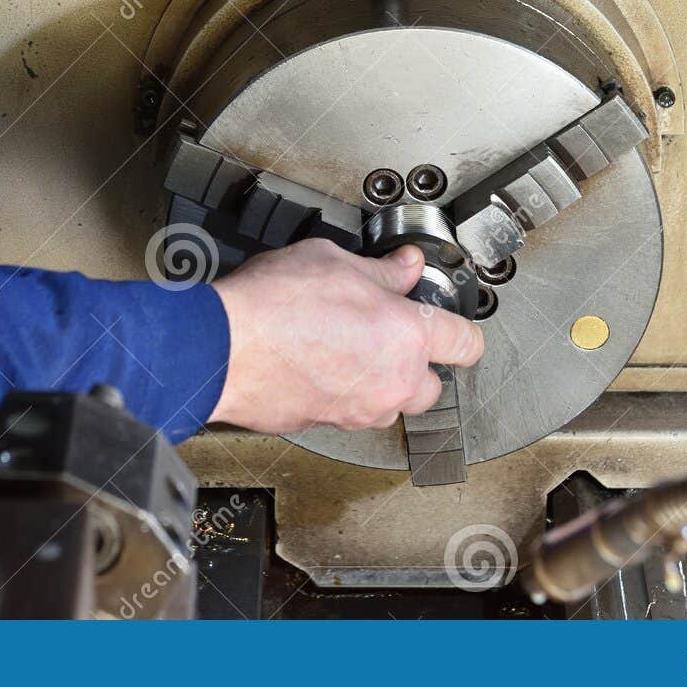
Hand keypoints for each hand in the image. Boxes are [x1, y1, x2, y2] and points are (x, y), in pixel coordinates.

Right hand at [209, 238, 485, 432]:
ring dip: (378, 381)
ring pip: (388, 403)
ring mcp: (359, 410)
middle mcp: (391, 381)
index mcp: (406, 335)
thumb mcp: (334, 261)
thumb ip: (382, 270)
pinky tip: (317, 361)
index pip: (466, 343)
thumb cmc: (272, 305)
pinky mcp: (327, 425)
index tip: (453, 324)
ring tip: (345, 345)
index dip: (462, 331)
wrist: (220, 349)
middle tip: (389, 332)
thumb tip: (405, 267)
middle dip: (416, 363)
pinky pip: (349, 410)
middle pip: (432, 385)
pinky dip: (342, 391)